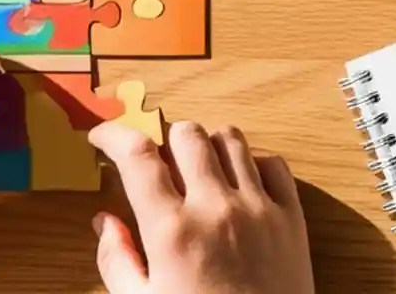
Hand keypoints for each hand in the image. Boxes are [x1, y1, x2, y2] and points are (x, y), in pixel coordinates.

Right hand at [89, 121, 314, 293]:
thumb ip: (116, 261)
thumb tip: (104, 221)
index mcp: (171, 232)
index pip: (137, 156)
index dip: (115, 134)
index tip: (104, 137)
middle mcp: (216, 209)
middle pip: (186, 134)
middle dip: (163, 139)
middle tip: (157, 161)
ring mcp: (259, 209)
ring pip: (231, 139)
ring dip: (207, 144)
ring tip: (197, 168)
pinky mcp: (291, 218)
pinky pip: (274, 163)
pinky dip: (253, 162)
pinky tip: (240, 182)